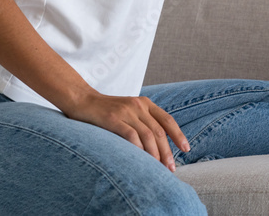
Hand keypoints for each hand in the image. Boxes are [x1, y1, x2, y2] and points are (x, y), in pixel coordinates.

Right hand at [65, 93, 189, 171]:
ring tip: (158, 168)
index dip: (178, 135)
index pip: (167, 120)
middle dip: (167, 151)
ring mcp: (126, 111)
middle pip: (159, 131)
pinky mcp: (113, 119)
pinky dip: (138, 149)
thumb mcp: (129, 111)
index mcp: (145, 103)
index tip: (186, 149)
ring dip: (155, 154)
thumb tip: (157, 144)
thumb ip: (142, 121)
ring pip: (148, 135)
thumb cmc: (106, 110)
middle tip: (171, 167)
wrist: (82, 100)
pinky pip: (131, 135)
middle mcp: (139, 106)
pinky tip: (141, 160)